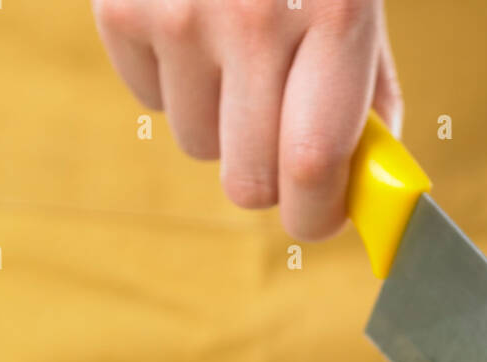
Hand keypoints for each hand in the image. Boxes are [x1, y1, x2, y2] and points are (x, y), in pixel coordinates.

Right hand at [92, 0, 400, 238]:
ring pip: (198, 145)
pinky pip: (149, 98)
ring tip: (234, 46)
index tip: (319, 215)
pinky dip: (172, 78)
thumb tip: (360, 195)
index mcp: (335, 17)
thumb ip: (365, 98)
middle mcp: (253, 17)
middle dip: (269, 177)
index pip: (313, 168)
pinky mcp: (120, 4)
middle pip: (248, 181)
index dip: (317, 214)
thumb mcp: (360, 4)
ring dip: (220, 119)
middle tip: (277, 132)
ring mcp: (179, 11)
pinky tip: (193, 20)